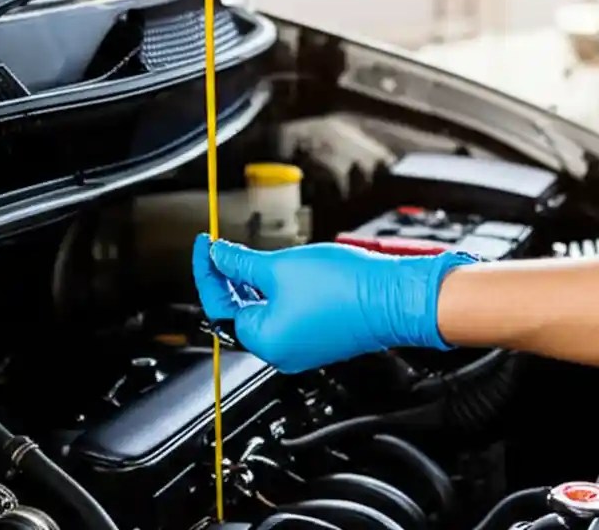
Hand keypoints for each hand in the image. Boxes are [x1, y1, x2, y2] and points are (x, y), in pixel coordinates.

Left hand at [192, 234, 479, 372]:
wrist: (393, 297)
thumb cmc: (344, 288)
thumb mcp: (279, 266)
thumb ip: (240, 262)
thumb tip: (217, 256)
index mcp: (264, 340)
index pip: (218, 306)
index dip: (207, 272)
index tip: (205, 246)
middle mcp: (279, 352)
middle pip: (238, 312)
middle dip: (227, 278)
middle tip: (221, 248)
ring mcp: (299, 347)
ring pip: (261, 313)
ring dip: (250, 284)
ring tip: (247, 256)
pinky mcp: (317, 337)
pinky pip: (284, 316)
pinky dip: (273, 293)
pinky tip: (274, 271)